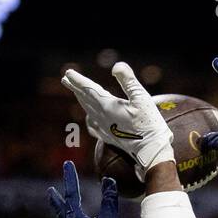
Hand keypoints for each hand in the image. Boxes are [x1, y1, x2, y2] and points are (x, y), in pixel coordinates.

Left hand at [62, 61, 173, 179]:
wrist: (151, 151)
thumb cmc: (149, 124)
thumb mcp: (142, 98)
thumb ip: (128, 80)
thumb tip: (116, 66)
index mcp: (108, 105)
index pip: (89, 89)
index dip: (78, 80)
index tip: (68, 72)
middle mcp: (102, 116)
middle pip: (85, 99)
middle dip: (75, 88)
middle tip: (66, 79)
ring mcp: (105, 128)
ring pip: (89, 110)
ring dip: (82, 100)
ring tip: (77, 93)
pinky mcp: (110, 137)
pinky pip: (94, 125)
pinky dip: (90, 117)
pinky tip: (90, 118)